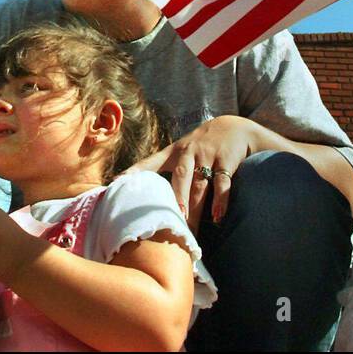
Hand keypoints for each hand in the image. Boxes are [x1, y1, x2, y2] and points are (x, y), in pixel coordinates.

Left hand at [129, 115, 259, 230]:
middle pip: (179, 177)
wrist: (235, 126)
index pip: (151, 163)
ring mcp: (208, 156)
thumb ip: (164, 167)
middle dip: (173, 198)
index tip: (117, 183)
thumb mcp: (182, 150)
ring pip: (199, 185)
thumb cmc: (203, 144)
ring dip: (194, 207)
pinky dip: (221, 200)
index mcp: (174, 152)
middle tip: (166, 219)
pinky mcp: (227, 160)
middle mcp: (189, 153)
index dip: (134, 172)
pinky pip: (223, 183)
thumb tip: (140, 189)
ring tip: (188, 227)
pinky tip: (217, 216)